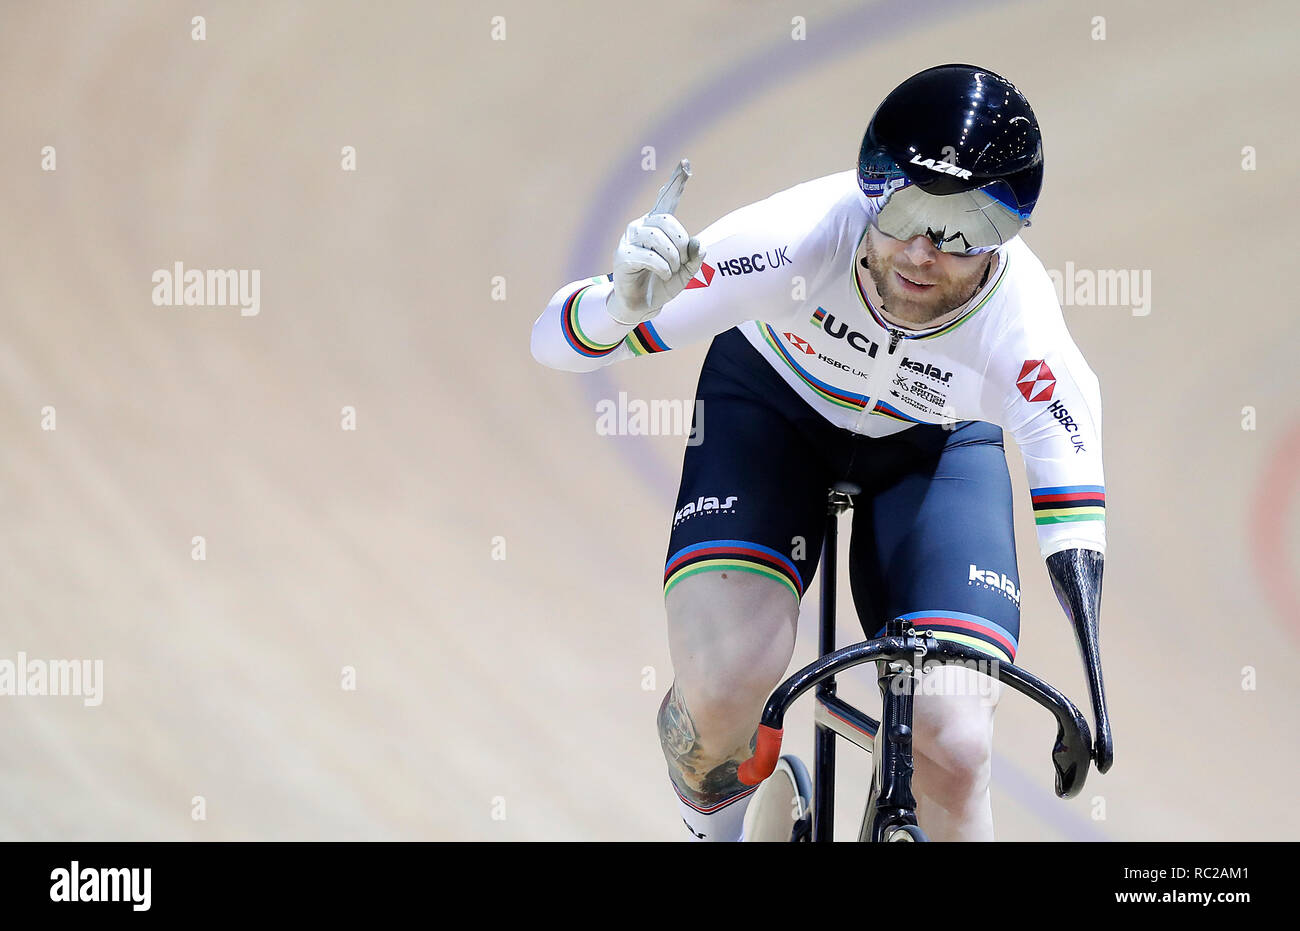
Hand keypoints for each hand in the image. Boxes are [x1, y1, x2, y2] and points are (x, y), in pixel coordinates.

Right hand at [607, 159, 706, 325]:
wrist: (641, 305)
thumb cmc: (662, 284)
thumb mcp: (685, 272)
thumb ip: (694, 258)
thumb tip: (698, 244)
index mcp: (658, 226)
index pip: (667, 200)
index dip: (677, 182)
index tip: (686, 164)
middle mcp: (642, 226)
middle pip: (667, 220)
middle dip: (680, 242)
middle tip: (681, 260)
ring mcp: (629, 239)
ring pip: (657, 237)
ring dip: (672, 258)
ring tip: (671, 271)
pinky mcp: (623, 255)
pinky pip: (648, 256)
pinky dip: (662, 268)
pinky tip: (663, 274)